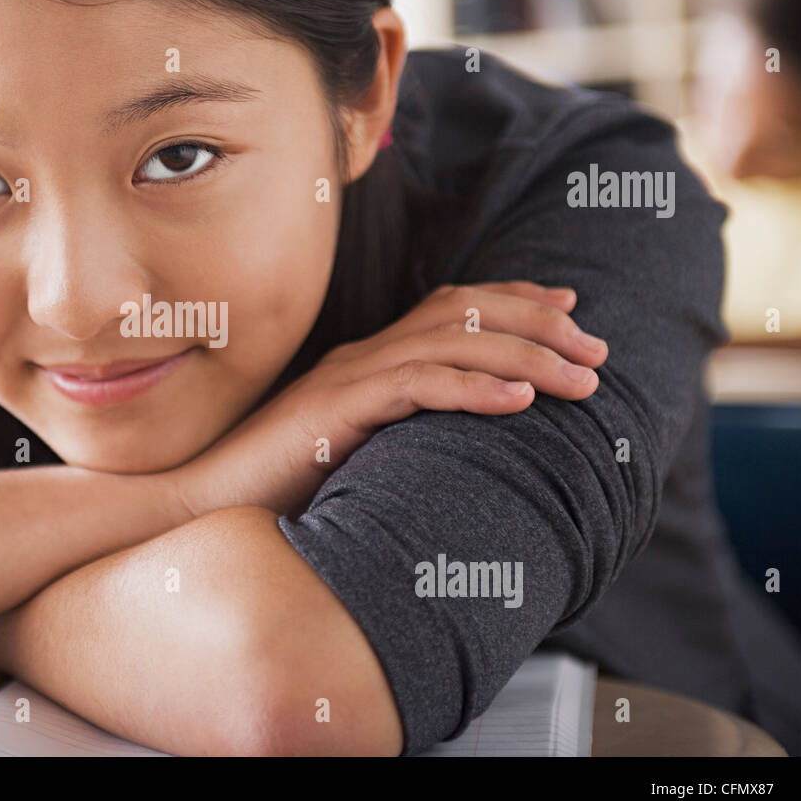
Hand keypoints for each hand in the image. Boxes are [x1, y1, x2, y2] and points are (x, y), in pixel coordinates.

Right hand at [172, 281, 608, 518]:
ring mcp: (347, 377)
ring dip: (526, 356)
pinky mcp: (337, 409)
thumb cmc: (277, 486)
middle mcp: (361, 355)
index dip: (513, 300)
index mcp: (366, 359)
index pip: (449, 307)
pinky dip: (473, 387)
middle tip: (597, 351)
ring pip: (451, 342)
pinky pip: (417, 386)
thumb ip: (397, 432)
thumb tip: (455, 444)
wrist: (204, 501)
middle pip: (462, 312)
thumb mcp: (353, 451)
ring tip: (582, 380)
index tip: (569, 312)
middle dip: (539, 324)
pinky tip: (519, 400)